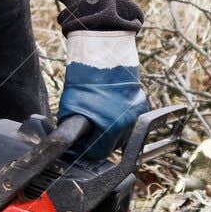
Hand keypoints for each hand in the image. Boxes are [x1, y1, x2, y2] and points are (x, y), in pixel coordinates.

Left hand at [57, 31, 147, 158]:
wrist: (103, 57)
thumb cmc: (84, 82)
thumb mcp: (68, 109)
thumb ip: (71, 131)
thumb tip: (69, 145)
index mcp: (110, 127)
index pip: (98, 153)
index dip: (85, 151)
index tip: (78, 145)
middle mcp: (127, 124)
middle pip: (112, 147)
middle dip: (97, 143)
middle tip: (86, 133)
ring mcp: (137, 115)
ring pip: (122, 136)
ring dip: (110, 133)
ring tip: (98, 121)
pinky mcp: (142, 105)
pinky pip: (130, 122)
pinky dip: (119, 121)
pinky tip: (109, 112)